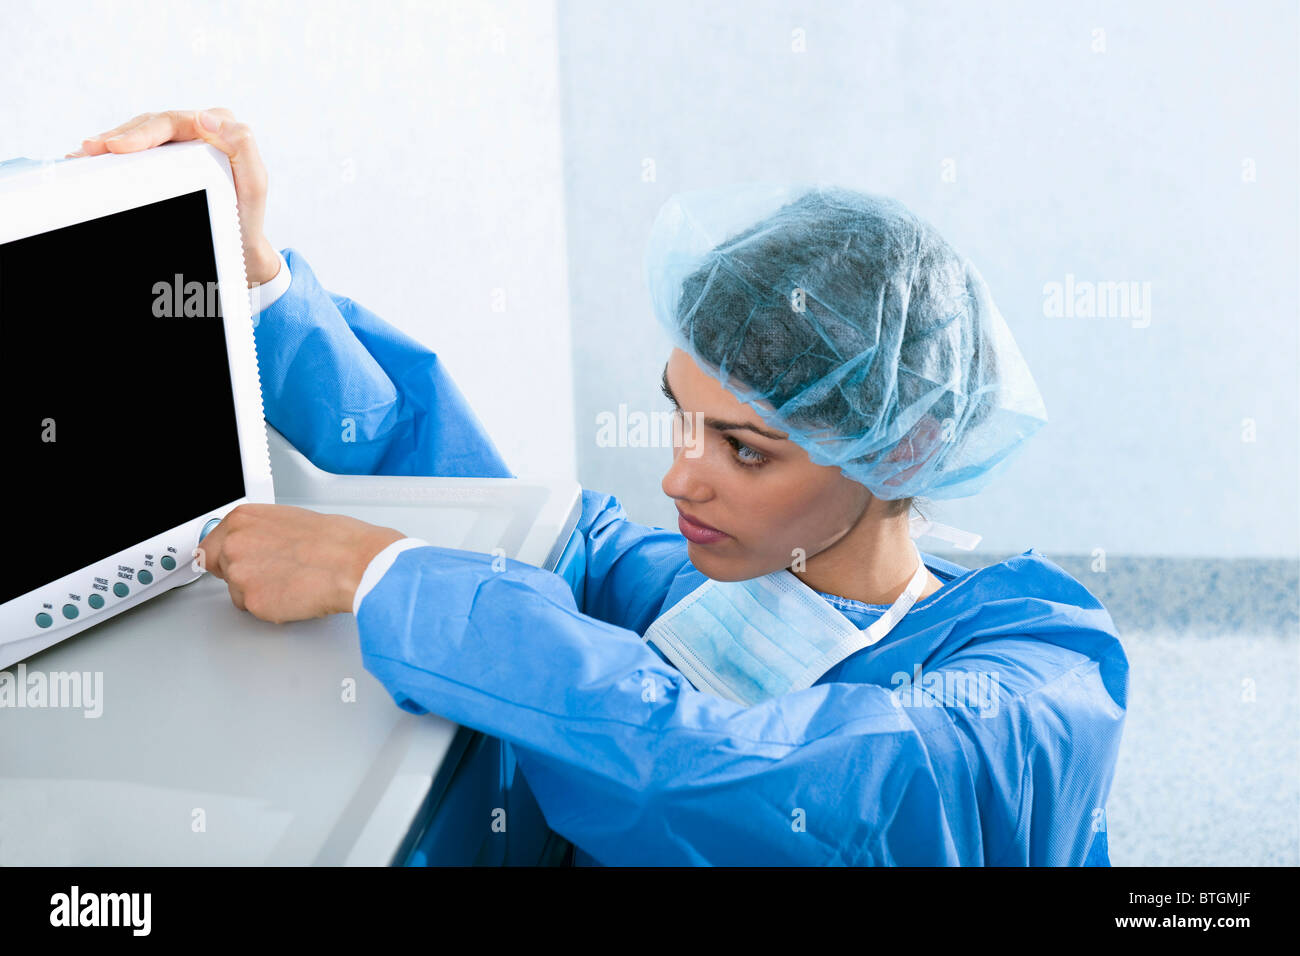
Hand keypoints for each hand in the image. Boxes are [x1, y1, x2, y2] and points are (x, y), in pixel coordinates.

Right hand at [68, 109, 279, 285]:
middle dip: (118, 136)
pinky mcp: (167, 157)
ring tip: (83, 153)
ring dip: (109, 142)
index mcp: (220, 127)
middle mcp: (200, 129)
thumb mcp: (254, 182)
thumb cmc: (247, 214)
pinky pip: (137, 151)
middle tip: (92, 149)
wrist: (240, 242)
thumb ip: (242, 145)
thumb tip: (205, 117)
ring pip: (139, 134)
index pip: (174, 122)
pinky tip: (90, 158)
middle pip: (150, 125)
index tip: (118, 147)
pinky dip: (113, 154)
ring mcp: (181, 143)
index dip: (143, 132)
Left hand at [196, 504, 405, 623]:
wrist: (355, 563)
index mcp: (242, 519)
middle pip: (221, 570)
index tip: (237, 563)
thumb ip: (262, 533)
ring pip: (237, 592)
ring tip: (291, 582)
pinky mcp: (252, 602)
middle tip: (275, 573)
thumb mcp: (290, 521)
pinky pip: (255, 610)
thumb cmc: (336, 541)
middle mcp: (234, 543)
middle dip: (244, 574)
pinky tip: (294, 593)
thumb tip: (259, 546)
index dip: (227, 558)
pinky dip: (272, 607)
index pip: (210, 545)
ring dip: (258, 592)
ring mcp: (240, 574)